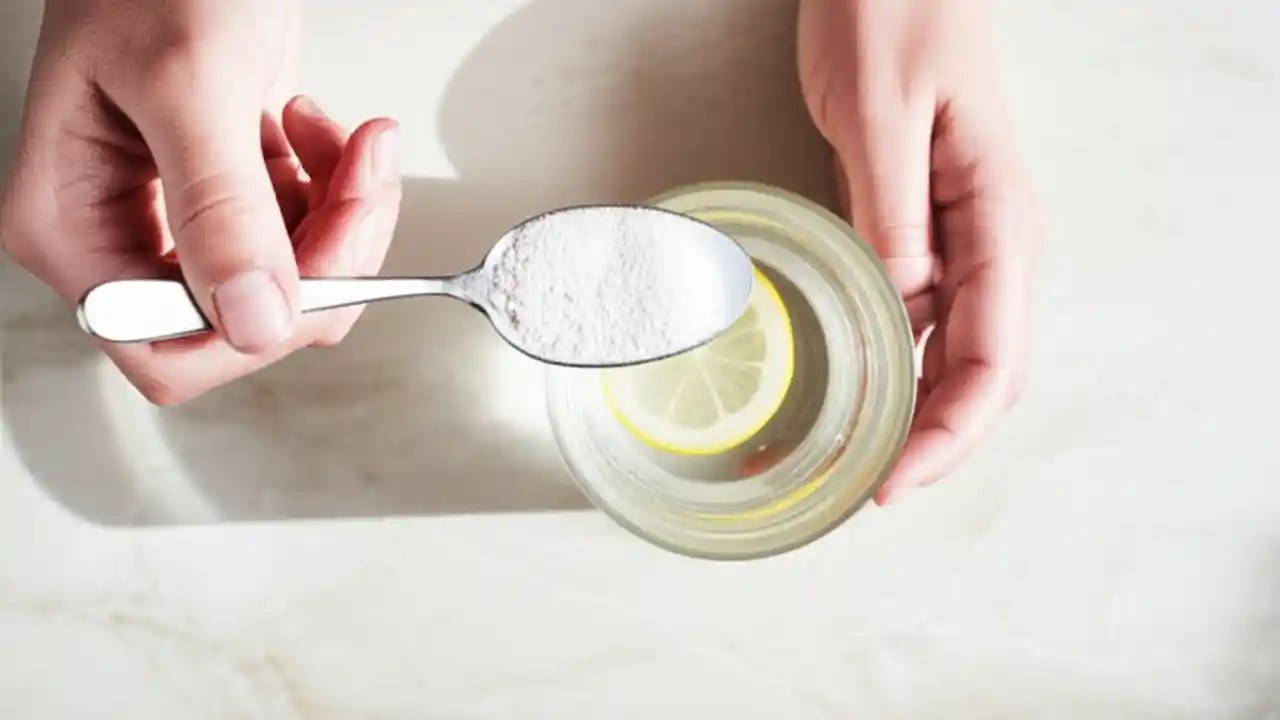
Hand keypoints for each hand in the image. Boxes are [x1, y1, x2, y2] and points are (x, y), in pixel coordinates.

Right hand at [0, 0, 402, 404]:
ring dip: (346, 217)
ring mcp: (181, 214)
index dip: (256, 329)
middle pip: (245, 321)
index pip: (165, 350)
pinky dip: (341, 191)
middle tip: (361, 180)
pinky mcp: (234, 188)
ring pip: (291, 281)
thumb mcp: (191, 81)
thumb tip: (252, 321)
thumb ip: (219, 207)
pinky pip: (307, 235)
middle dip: (324, 260)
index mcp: (72, 225)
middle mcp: (121, 234)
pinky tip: (329, 131)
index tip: (319, 263)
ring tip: (355, 143)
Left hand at [799, 0, 1040, 502]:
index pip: (993, 361)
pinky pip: (919, 317)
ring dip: (913, 416)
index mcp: (1001, 219)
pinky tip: (857, 390)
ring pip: (952, 355)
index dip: (947, 436)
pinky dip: (893, 366)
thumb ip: (892, 216)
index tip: (893, 485)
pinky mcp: (921, 228)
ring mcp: (960, 238)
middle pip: (981, 374)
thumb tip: (901, 312)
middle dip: (933, 444)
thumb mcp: (880, 114)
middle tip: (865, 493)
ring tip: (855, 461)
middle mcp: (993, 241)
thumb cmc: (892, 14)